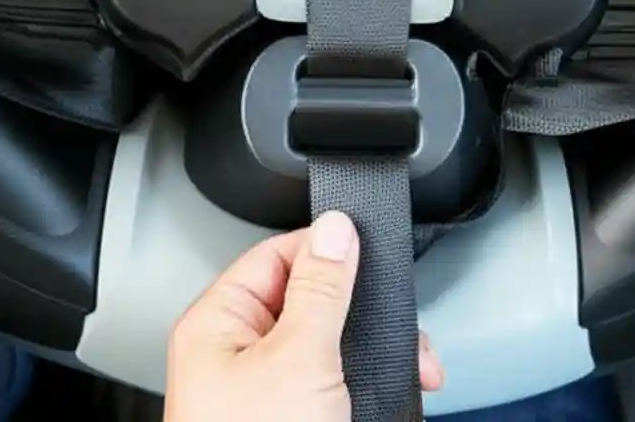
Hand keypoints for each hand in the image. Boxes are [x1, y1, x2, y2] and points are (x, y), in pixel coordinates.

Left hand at [164, 212, 443, 421]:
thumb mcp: (298, 359)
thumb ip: (322, 290)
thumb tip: (335, 231)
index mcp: (219, 324)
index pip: (276, 255)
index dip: (326, 250)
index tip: (369, 254)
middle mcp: (240, 354)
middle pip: (313, 299)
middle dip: (365, 310)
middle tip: (398, 325)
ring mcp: (270, 390)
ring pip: (335, 343)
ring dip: (379, 350)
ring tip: (414, 366)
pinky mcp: (298, 418)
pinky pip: (340, 383)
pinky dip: (373, 384)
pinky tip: (399, 390)